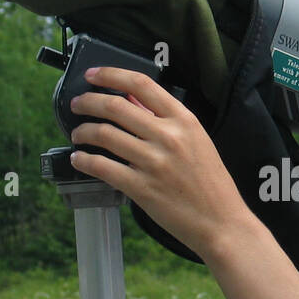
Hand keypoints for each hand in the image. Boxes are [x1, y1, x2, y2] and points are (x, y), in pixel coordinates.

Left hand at [67, 66, 253, 261]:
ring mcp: (153, 162)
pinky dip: (84, 161)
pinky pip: (102, 167)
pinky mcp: (141, 188)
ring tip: (78, 134)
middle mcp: (168, 137)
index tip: (93, 75)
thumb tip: (131, 101)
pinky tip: (80, 160)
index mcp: (184, 120)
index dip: (111, 75)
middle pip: (115, 106)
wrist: (221, 222)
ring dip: (83, 132)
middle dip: (88, 102)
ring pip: (104, 134)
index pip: (141, 84)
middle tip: (77, 104)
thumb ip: (165, 120)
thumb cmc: (211, 184)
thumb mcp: (196, 141)